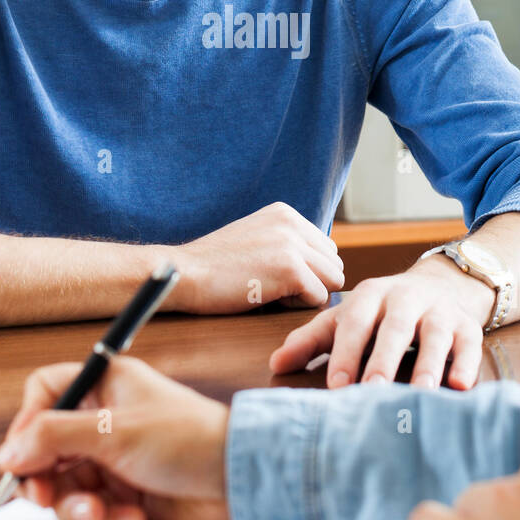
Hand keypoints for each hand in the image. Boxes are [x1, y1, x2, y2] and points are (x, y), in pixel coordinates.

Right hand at [0, 356, 231, 519]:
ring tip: (100, 512)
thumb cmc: (188, 439)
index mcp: (105, 385)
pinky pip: (93, 507)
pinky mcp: (126, 491)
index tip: (21, 455)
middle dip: (45, 476)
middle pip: (45, 446)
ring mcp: (114, 456)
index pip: (45, 393)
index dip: (27, 423)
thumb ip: (54, 438)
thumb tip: (7, 453)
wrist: (240, 481)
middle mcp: (104, 417)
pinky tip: (132, 518)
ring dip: (76, 504)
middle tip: (45, 497)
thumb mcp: (114, 432)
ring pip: (65, 483)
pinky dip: (106, 517)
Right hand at [171, 202, 344, 313]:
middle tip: (276, 288)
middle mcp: (292, 223)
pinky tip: (268, 298)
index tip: (276, 276)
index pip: (325, 248)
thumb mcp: (255, 238)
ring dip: (307, 294)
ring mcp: (293, 245)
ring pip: (332, 280)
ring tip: (273, 293)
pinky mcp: (291, 269)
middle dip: (313, 282)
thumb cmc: (214, 265)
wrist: (185, 273)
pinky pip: (318, 298)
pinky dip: (297, 307)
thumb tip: (321, 266)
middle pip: (334, 264)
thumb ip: (286, 243)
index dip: (308, 270)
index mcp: (285, 213)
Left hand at [268, 258, 491, 389]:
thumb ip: (312, 340)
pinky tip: (459, 387)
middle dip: (385, 358)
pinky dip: (466, 364)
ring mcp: (439, 310)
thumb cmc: (381, 313)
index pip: (355, 321)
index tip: (337, 385)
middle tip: (374, 391)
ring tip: (422, 393)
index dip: (346, 352)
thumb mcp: (347, 319)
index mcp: (370, 296)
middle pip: (395, 327)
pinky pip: (470, 343)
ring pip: (435, 334)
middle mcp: (406, 298)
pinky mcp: (467, 326)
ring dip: (429, 363)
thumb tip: (275, 365)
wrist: (439, 286)